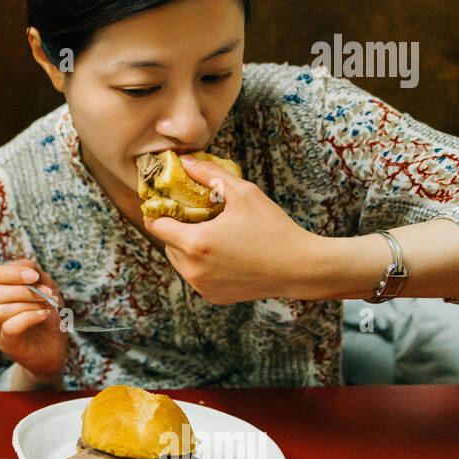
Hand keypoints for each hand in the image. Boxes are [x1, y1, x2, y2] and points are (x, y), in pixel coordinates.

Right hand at [0, 257, 66, 379]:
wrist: (54, 344)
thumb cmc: (46, 312)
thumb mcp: (44, 285)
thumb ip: (33, 273)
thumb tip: (25, 268)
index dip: (10, 272)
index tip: (34, 276)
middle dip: (21, 290)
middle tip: (45, 292)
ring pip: (0, 310)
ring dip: (29, 304)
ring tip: (46, 304)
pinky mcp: (3, 344)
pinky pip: (10, 327)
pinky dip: (30, 317)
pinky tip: (43, 315)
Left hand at [142, 155, 323, 303]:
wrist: (301, 268)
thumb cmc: (274, 228)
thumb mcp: (244, 193)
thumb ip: (210, 174)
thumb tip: (186, 161)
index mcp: (196, 243)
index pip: (156, 225)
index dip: (158, 210)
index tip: (168, 201)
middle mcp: (193, 269)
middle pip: (167, 243)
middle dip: (177, 228)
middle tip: (196, 215)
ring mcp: (202, 286)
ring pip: (179, 261)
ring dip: (187, 247)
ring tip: (211, 232)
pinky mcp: (213, 297)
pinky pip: (195, 276)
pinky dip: (201, 264)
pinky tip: (222, 253)